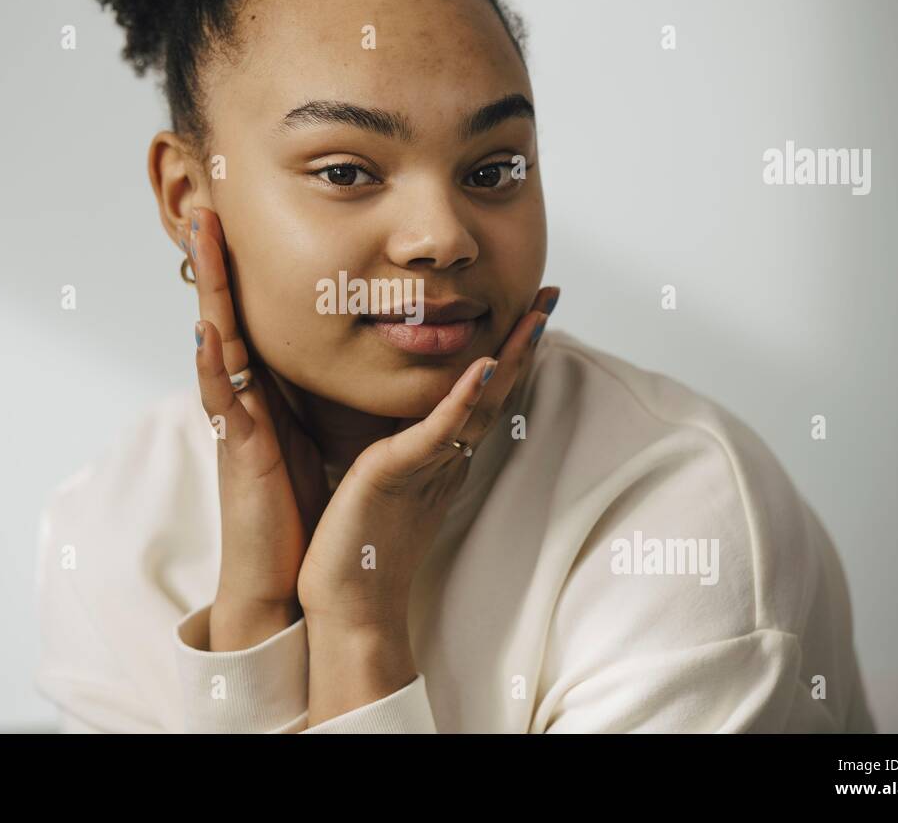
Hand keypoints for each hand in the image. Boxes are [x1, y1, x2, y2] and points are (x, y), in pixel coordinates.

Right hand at [185, 206, 330, 648]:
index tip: (241, 215)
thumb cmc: (304, 507)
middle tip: (207, 200)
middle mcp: (245, 396)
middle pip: (228, 312)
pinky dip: (211, 361)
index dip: (246, 266)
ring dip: (208, 286)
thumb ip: (326, 394)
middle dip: (217, 258)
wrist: (286, 575)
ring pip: (216, 339)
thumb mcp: (320, 435)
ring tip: (200, 234)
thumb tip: (362, 353)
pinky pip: (221, 397)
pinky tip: (206, 328)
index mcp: (268, 391)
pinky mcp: (238, 449)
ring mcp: (236, 418)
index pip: (255, 314)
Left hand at [295, 285, 559, 636]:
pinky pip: (441, 429)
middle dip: (524, 342)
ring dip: (511, 356)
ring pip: (481, 402)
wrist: (347, 600)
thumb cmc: (355, 543)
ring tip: (535, 315)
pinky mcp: (403, 472)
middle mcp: (445, 456)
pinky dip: (465, 396)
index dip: (511, 351)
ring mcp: (430, 463)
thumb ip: (397, 447)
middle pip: (496, 389)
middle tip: (550, 297)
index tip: (533, 310)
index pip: (484, 392)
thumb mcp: (380, 478)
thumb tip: (399, 418)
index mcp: (440, 454)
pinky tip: (485, 364)